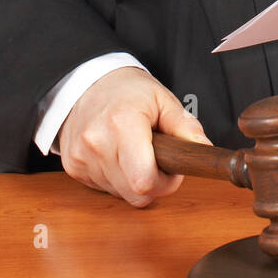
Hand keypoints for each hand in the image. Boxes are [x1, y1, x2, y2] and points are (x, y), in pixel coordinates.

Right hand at [59, 66, 212, 206]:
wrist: (86, 82)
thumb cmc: (127, 90)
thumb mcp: (162, 99)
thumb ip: (185, 126)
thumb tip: (204, 149)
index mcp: (123, 124)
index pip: (145, 181)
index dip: (166, 183)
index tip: (171, 169)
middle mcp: (97, 143)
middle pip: (135, 193)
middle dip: (153, 184)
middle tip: (157, 160)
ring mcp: (81, 156)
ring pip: (120, 194)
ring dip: (133, 181)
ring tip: (134, 153)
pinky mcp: (72, 166)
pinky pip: (104, 188)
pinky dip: (116, 178)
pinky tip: (117, 156)